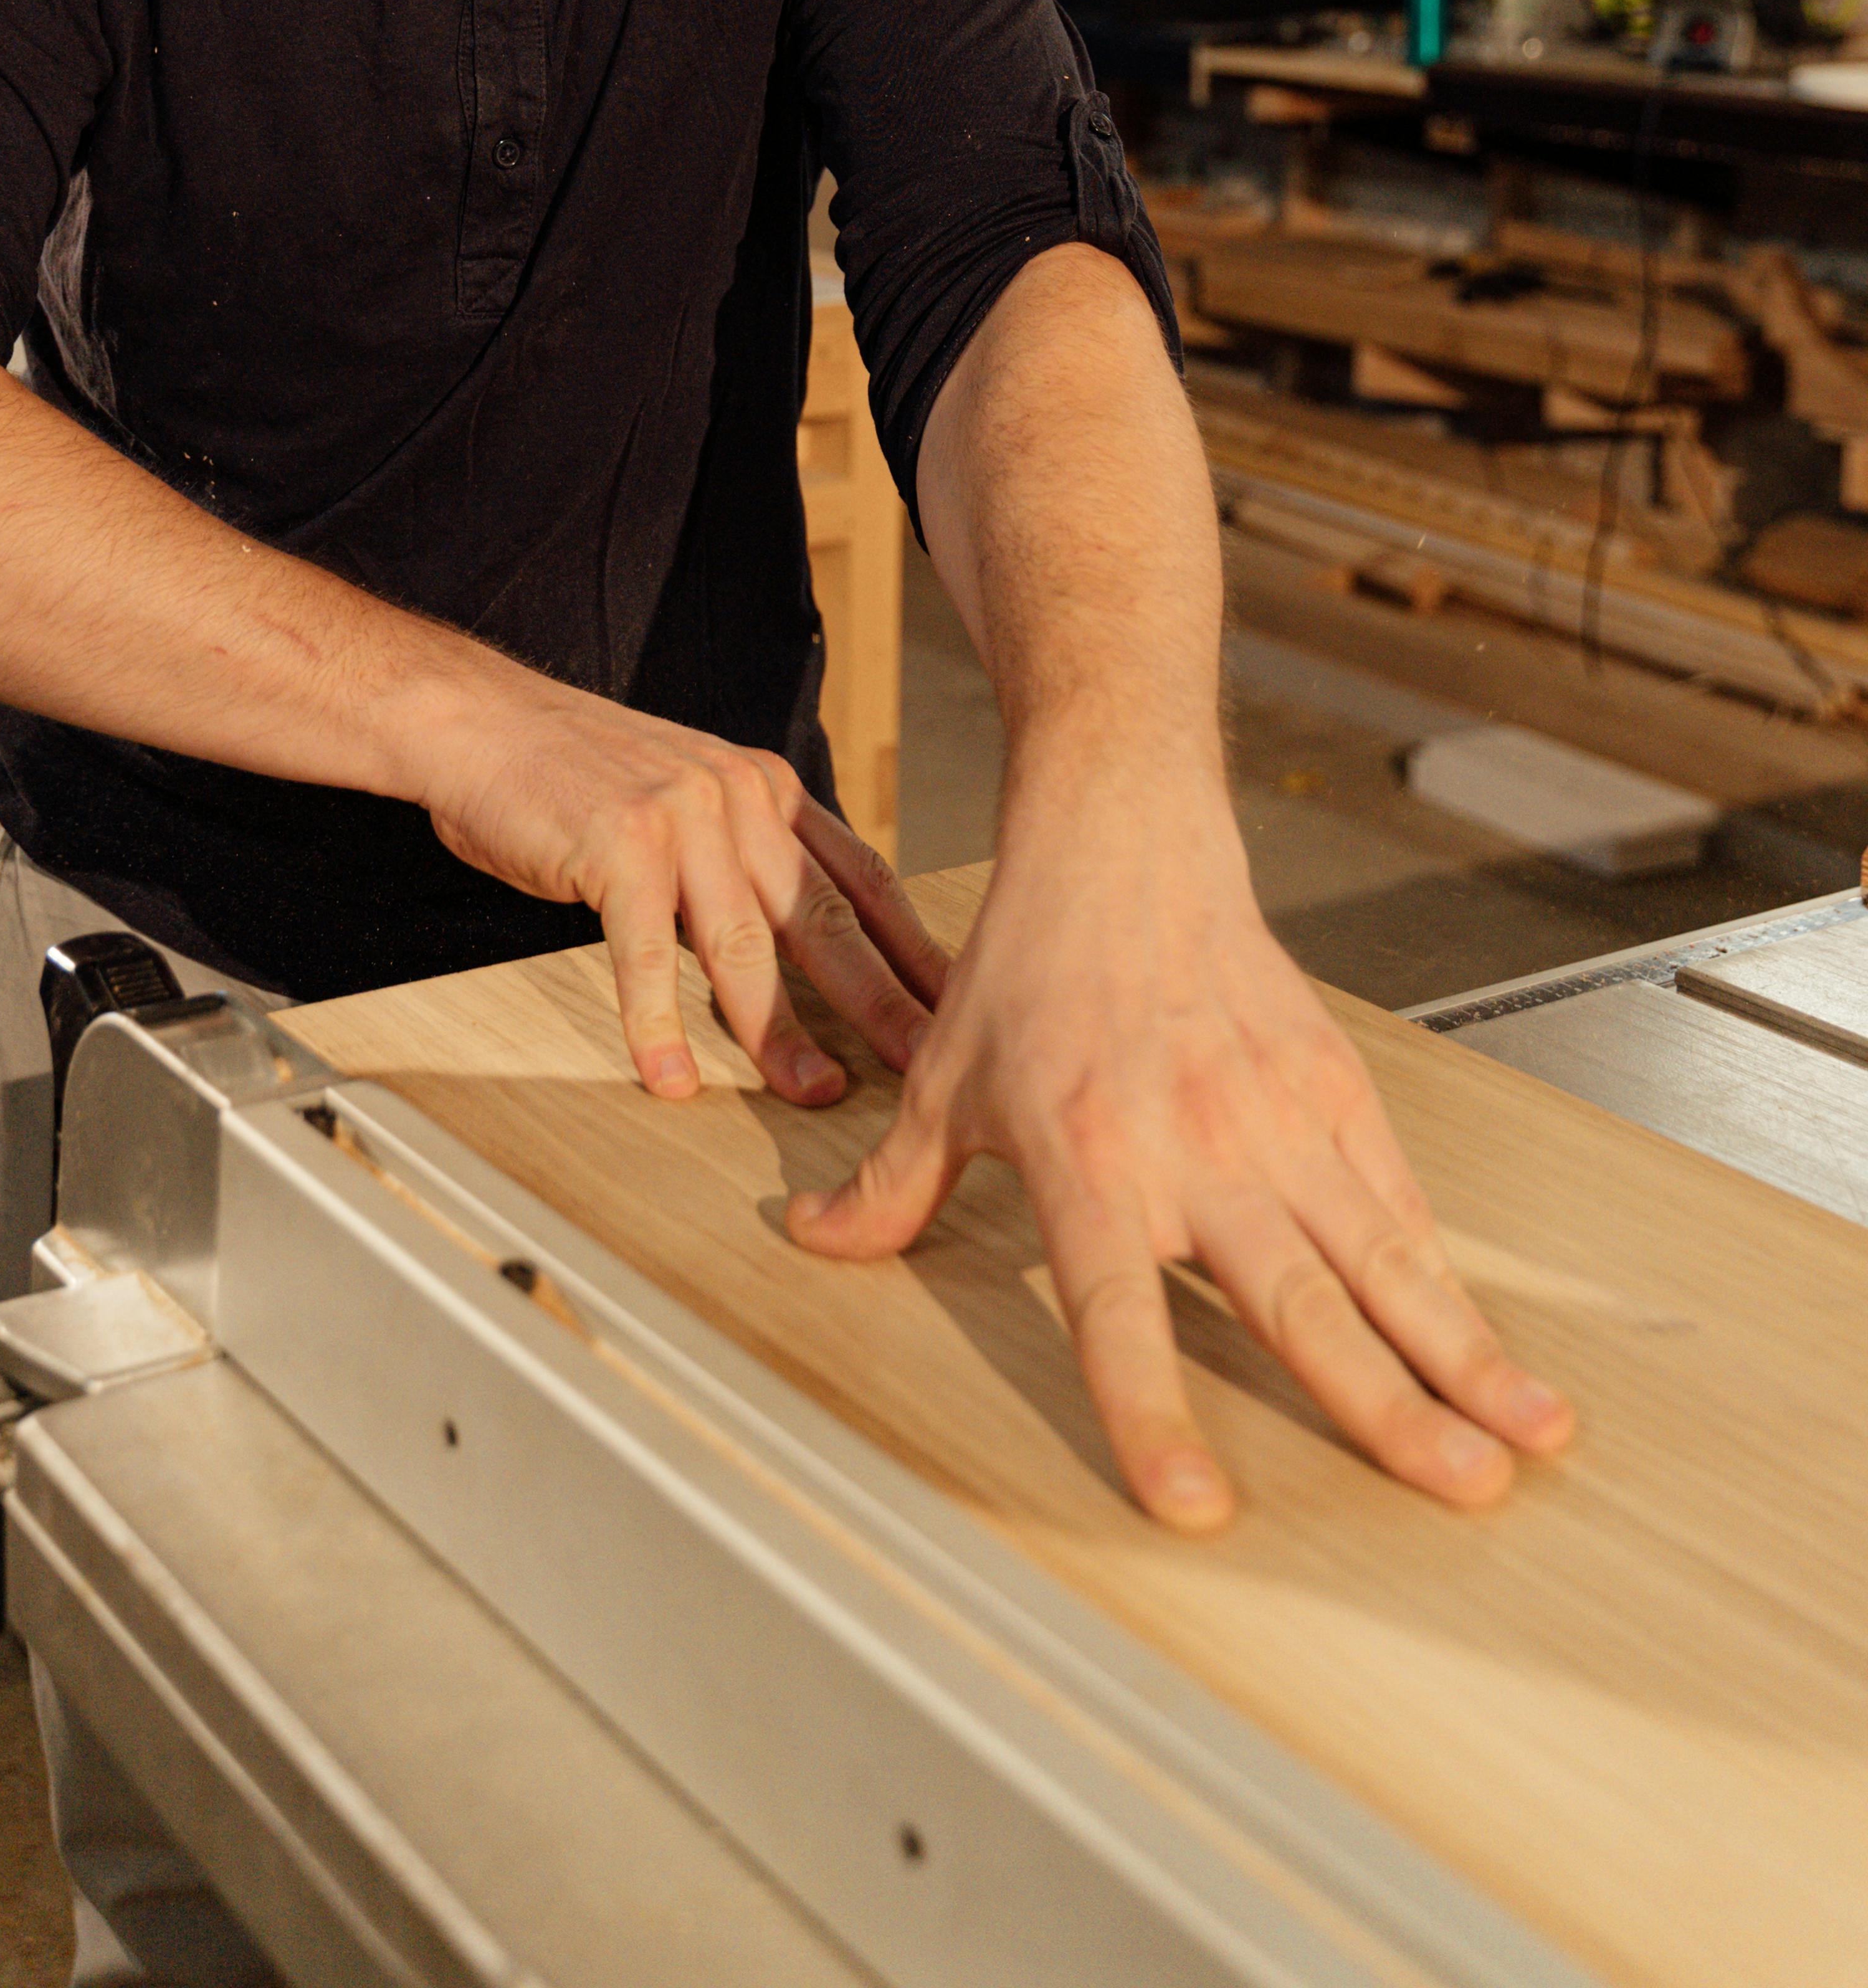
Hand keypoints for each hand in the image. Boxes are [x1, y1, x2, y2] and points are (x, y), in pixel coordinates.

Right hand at [431, 694, 947, 1106]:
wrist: (485, 724)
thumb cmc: (576, 773)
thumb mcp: (687, 796)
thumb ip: (743, 858)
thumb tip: (792, 948)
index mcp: (765, 790)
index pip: (862, 880)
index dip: (913, 950)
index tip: (956, 1006)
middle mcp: (736, 799)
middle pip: (825, 920)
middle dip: (881, 1003)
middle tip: (928, 1067)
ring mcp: (680, 821)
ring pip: (745, 946)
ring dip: (779, 1031)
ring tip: (811, 1092)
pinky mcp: (617, 848)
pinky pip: (647, 954)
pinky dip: (658, 1023)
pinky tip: (670, 1075)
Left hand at [786, 777, 1574, 1525]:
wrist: (1123, 840)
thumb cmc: (1031, 963)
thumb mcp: (945, 1077)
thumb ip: (894, 1183)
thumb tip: (814, 1245)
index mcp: (1086, 1160)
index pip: (1118, 1313)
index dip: (1152, 1411)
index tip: (1198, 1506)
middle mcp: (1194, 1150)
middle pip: (1296, 1301)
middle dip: (1385, 1405)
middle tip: (1460, 1489)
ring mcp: (1278, 1119)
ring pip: (1381, 1258)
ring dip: (1460, 1352)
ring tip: (1532, 1439)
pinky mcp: (1333, 1086)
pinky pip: (1395, 1200)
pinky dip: (1445, 1278)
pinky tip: (1497, 1349)